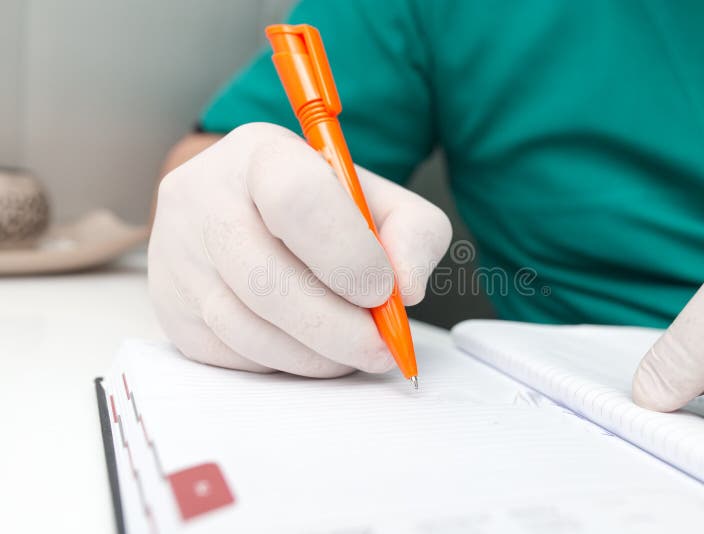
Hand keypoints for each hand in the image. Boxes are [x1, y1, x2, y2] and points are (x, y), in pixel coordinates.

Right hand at [148, 123, 451, 376]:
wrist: (245, 212)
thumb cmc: (321, 209)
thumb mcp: (379, 200)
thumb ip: (414, 233)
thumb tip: (406, 289)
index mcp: (260, 154)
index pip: (297, 200)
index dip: (346, 255)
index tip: (382, 291)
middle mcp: (203, 198)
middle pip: (266, 279)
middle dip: (337, 327)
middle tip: (381, 348)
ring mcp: (177, 255)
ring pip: (247, 327)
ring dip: (314, 354)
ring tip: (352, 350)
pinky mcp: (170, 307)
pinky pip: (230, 353)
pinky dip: (283, 363)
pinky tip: (310, 348)